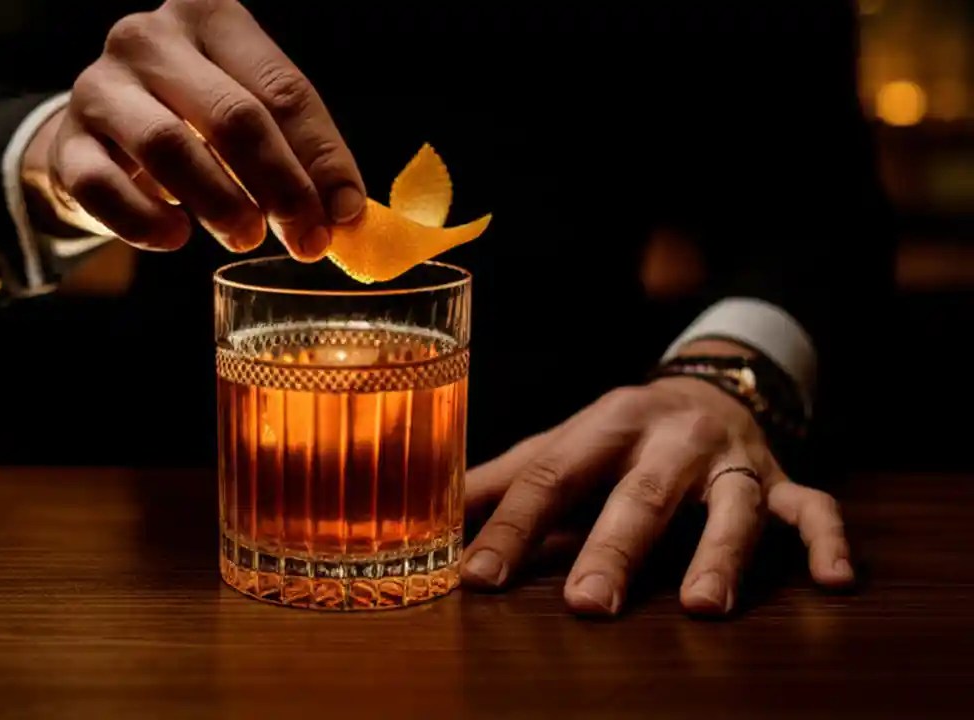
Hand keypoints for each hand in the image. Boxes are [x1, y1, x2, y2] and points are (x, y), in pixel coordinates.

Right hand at [22, 0, 364, 259]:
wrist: (99, 137)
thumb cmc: (191, 124)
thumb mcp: (248, 120)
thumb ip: (297, 157)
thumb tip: (345, 215)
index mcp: (211, 17)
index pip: (284, 89)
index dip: (322, 158)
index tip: (345, 215)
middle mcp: (151, 38)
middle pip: (233, 116)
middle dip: (280, 187)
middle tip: (306, 239)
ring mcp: (101, 86)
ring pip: (169, 147)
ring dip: (221, 204)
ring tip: (247, 237)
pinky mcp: (67, 141)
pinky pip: (106, 189)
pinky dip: (147, 223)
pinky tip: (175, 237)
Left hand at [461, 341, 853, 615]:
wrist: (705, 389)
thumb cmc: (614, 437)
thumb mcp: (557, 447)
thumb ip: (500, 483)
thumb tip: (424, 515)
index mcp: (601, 427)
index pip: (550, 479)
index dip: (511, 528)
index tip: (478, 579)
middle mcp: (667, 440)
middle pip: (639, 495)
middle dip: (612, 549)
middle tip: (585, 605)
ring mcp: (729, 461)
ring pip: (730, 505)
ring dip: (717, 554)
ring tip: (700, 606)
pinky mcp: (781, 480)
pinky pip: (815, 508)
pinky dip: (828, 540)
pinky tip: (836, 581)